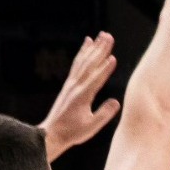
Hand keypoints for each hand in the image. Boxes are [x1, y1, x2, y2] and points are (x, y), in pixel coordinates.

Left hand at [38, 34, 120, 159]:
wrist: (52, 133)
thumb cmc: (73, 132)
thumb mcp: (91, 127)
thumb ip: (104, 114)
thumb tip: (117, 102)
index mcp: (83, 96)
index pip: (96, 79)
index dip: (105, 69)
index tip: (113, 57)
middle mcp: (76, 86)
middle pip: (90, 64)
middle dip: (100, 50)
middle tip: (109, 36)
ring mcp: (71, 84)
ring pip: (84, 61)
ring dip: (93, 47)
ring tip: (101, 35)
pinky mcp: (69, 84)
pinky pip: (77, 64)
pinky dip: (83, 53)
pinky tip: (87, 44)